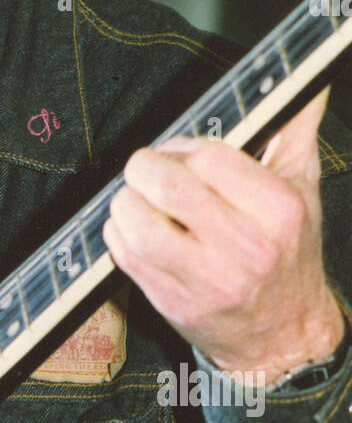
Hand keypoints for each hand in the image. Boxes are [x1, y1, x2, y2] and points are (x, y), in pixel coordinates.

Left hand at [103, 88, 344, 384]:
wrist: (283, 338)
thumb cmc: (288, 255)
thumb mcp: (303, 190)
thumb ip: (295, 131)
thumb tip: (304, 84)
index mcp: (279, 211)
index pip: (209, 156)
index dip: (180, 146)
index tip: (177, 152)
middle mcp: (246, 247)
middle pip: (167, 185)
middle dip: (143, 167)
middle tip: (146, 170)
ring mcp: (207, 280)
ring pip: (137, 222)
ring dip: (125, 202)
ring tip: (138, 200)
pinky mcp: (174, 303)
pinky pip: (124, 255)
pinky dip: (118, 233)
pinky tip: (135, 230)